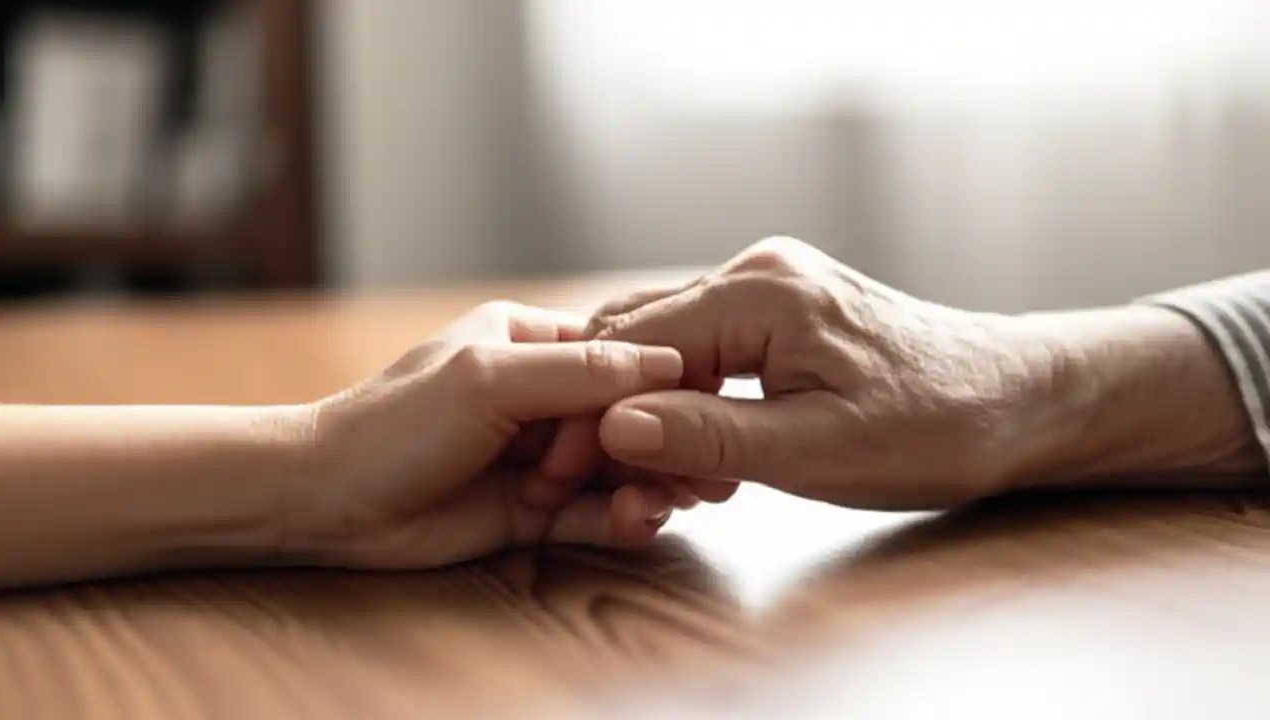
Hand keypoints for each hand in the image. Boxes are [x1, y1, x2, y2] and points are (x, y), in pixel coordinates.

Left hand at [287, 301, 691, 569]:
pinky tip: (638, 522)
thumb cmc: (395, 425)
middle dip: (663, 443)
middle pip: (627, 415)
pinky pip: (592, 513)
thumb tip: (671, 363)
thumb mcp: (491, 380)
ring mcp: (538, 455)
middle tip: (703, 474)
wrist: (326, 503)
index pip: (619, 355)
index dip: (664, 384)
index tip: (704, 410)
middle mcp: (541, 395)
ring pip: (617, 468)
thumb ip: (579, 372)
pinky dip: (621, 519)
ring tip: (666, 502)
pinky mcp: (531, 511)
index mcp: (530, 341)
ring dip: (648, 484)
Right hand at [587, 237, 1261, 508]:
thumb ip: (711, 434)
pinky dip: (686, 397)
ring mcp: (770, 285)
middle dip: (608, 408)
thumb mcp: (819, 450)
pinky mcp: (782, 310)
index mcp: (761, 292)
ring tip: (658, 477)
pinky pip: (705, 347)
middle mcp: (756, 271)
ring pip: (666, 342)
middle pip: (637, 334)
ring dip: (647, 407)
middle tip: (596, 481)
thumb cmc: (935, 426)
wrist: (1018, 400)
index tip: (563, 472)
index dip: (589, 410)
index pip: (632, 343)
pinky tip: (698, 448)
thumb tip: (613, 425)